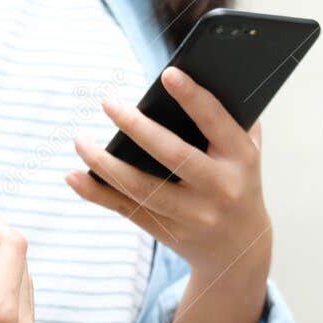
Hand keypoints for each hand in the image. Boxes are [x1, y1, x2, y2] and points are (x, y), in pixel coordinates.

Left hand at [66, 66, 272, 281]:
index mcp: (241, 159)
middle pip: (172, 155)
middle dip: (137, 127)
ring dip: (104, 163)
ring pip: (141, 187)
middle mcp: (219, 188)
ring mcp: (193, 215)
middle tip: (108, 103)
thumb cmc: (239, 183)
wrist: (242, 249)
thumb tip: (201, 76)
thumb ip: (234, 120)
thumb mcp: (248, 153)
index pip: (215, 122)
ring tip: (80, 140)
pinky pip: (127, 210)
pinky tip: (74, 176)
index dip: (193, 97)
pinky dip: (97, 194)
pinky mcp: (169, 233)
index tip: (167, 74)